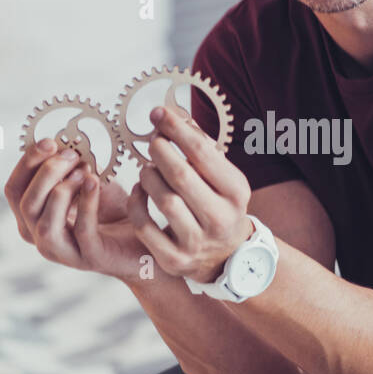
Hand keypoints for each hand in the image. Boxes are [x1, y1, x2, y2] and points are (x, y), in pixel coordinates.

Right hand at [4, 138, 144, 280]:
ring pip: (45, 222)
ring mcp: (64, 252)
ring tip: (85, 171)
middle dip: (46, 173)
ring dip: (63, 190)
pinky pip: (82, 230)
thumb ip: (71, 166)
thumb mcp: (87, 180)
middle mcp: (41, 237)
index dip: (27, 162)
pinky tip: (95, 182)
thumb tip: (63, 140)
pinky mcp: (91, 258)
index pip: (14, 189)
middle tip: (72, 154)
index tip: (51, 141)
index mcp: (34, 217)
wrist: (147, 236)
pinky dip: (87, 202)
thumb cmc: (113, 210)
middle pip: (26, 203)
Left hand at [128, 104, 253, 282]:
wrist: (226, 256)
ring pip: (163, 200)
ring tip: (147, 168)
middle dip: (159, 151)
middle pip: (180, 175)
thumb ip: (202, 147)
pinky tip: (140, 191)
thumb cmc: (220, 204)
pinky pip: (144, 227)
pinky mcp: (174, 260)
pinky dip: (136, 204)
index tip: (158, 113)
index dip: (176, 128)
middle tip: (153, 142)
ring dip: (148, 176)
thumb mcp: (223, 177)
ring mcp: (197, 243)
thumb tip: (172, 115)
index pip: (202, 152)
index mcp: (236, 192)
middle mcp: (220, 219)